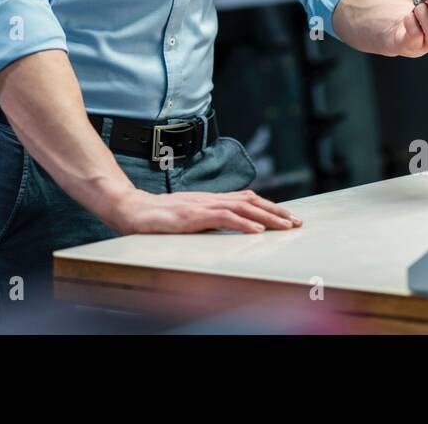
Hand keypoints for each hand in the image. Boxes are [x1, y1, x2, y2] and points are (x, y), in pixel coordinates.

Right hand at [108, 187, 301, 235]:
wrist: (131, 209)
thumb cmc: (156, 216)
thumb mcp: (187, 216)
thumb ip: (206, 218)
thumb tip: (226, 226)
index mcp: (209, 199)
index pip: (246, 199)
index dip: (268, 206)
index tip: (286, 216)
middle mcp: (209, 199)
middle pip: (250, 201)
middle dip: (276, 211)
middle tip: (296, 222)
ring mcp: (201, 205)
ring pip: (242, 207)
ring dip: (267, 216)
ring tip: (285, 226)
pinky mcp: (193, 215)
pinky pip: (223, 218)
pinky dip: (243, 223)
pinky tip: (256, 230)